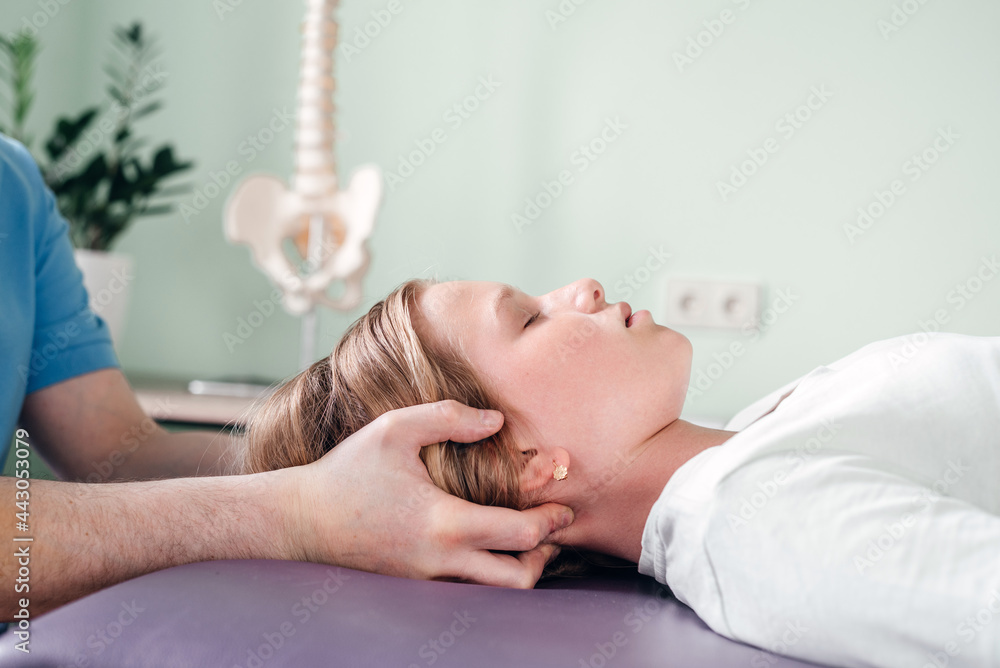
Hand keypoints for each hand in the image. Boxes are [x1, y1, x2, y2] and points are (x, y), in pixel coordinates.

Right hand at [277, 400, 573, 587]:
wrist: (300, 520)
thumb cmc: (349, 471)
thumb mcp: (396, 429)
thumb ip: (450, 418)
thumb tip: (497, 421)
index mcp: (444, 522)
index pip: (519, 533)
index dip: (552, 519)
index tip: (565, 504)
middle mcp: (441, 560)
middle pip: (518, 580)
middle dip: (545, 555)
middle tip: (552, 531)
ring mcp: (428, 579)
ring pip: (494, 592)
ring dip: (519, 567)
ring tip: (527, 539)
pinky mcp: (417, 585)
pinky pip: (469, 586)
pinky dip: (489, 569)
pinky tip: (489, 542)